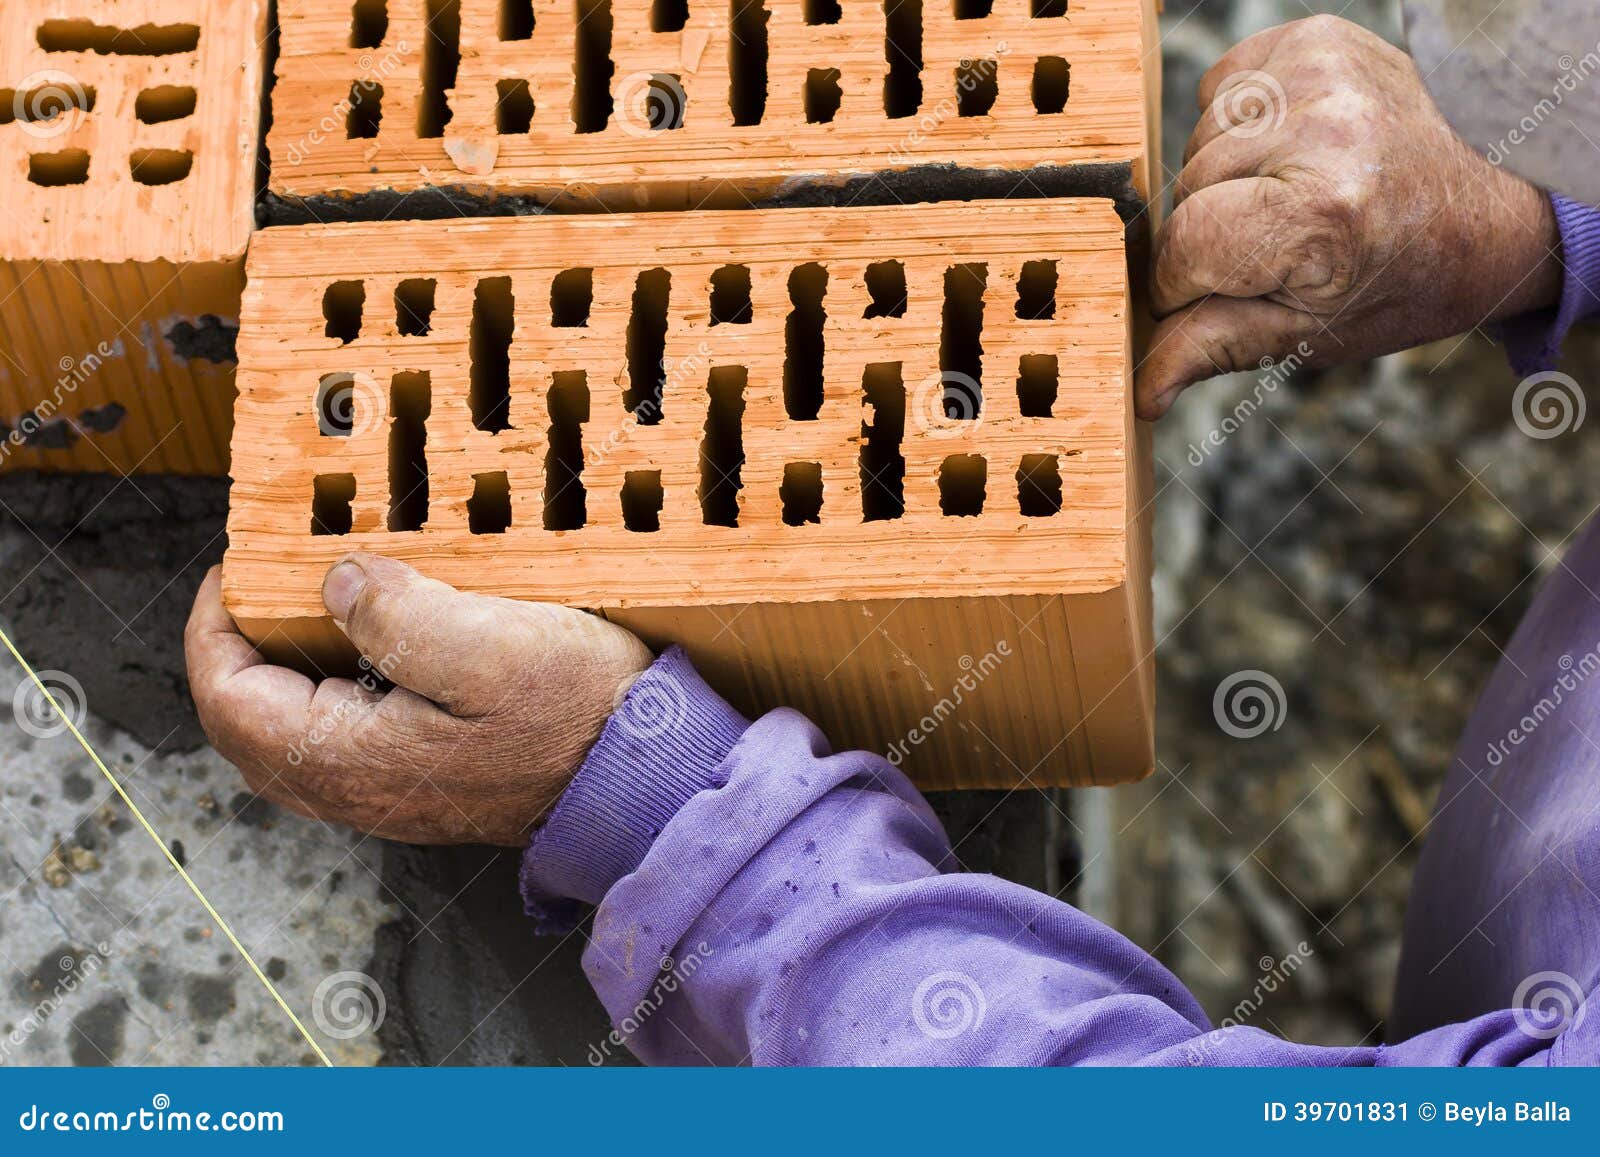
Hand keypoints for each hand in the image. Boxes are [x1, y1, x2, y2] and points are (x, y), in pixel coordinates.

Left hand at [185, 554, 652, 844]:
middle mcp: (356, 789)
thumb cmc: (579, 714)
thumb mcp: (493, 646)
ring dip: (275, 675)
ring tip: (301, 611)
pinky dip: (320, 694)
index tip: (235, 568)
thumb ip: (401, 617)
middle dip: (233, 653)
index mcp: (352, 757)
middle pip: (243, 725)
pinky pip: (334, 744)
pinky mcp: (420, 786)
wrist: (640, 778)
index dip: (213, 628)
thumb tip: (334, 583)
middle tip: (256, 587)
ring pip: (286, 739)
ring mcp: (387, 794)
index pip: (228, 698)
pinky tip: (361, 652)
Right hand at [1137, 15, 1562, 419]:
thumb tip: (1143, 390)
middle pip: (1185, 193)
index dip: (1181, 282)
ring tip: (1287, 195)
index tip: (1205, 295)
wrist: (1496, 198)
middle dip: (1210, 229)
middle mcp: (1322, 129)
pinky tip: (1287, 150)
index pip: (1183, 247)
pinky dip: (1238, 125)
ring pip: (1197, 142)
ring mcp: (1319, 72)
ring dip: (1224, 177)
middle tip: (1274, 245)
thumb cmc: (1405, 276)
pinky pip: (1220, 89)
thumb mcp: (1312, 333)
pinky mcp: (1314, 38)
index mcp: (1323, 214)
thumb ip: (1217, 347)